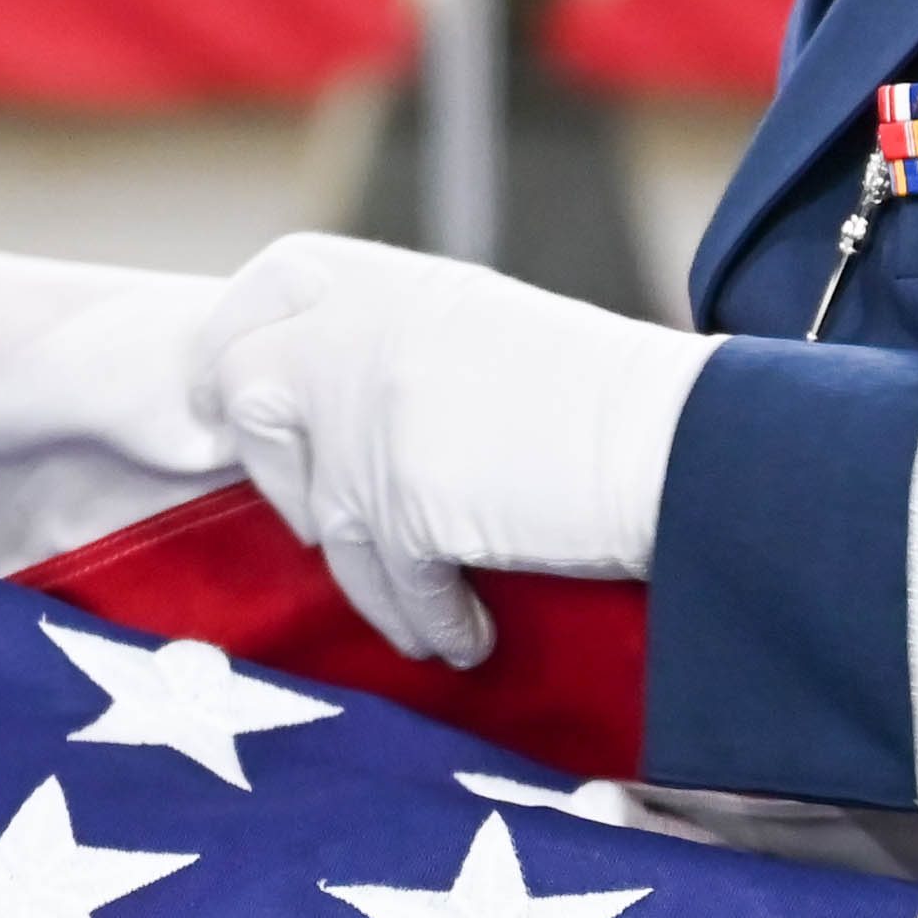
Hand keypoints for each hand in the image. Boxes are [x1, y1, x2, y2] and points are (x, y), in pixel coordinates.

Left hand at [190, 232, 719, 666]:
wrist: (685, 446)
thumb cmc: (600, 399)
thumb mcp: (476, 329)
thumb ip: (386, 348)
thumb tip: (315, 406)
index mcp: (383, 280)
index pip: (261, 293)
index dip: (235, 346)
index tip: (233, 403)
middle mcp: (360, 336)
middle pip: (248, 400)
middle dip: (278, 472)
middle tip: (320, 522)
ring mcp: (370, 420)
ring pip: (323, 516)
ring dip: (370, 574)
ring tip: (418, 608)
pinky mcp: (402, 504)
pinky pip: (386, 581)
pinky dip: (426, 618)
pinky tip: (464, 636)